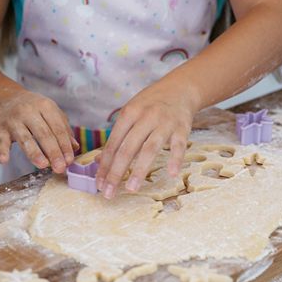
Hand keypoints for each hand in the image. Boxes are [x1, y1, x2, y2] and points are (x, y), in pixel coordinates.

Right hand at [0, 87, 77, 173]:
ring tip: (43, 165)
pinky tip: (4, 161)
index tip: (69, 160)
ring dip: (34, 152)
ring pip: (25, 138)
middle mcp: (29, 112)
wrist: (6, 97)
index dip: (64, 145)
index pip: (58, 128)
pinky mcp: (0, 128)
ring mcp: (13, 120)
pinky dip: (1, 151)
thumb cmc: (33, 108)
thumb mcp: (51, 112)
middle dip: (53, 152)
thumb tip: (75, 147)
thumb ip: (63, 129)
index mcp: (45, 106)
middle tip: (60, 167)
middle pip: (43, 134)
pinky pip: (0, 141)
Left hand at [96, 81, 199, 198]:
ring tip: (131, 189)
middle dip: (116, 172)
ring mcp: (165, 123)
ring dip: (139, 170)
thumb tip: (99, 161)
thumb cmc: (150, 104)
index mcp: (129, 113)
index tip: (99, 183)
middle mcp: (145, 117)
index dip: (105, 165)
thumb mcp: (131, 113)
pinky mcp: (182, 128)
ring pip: (150, 148)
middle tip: (108, 192)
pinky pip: (179, 146)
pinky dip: (175, 159)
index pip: (113, 143)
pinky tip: (171, 174)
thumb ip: (117, 137)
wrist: (180, 88)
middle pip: (128, 148)